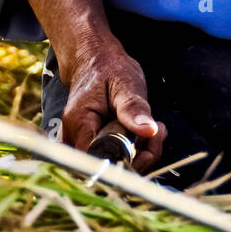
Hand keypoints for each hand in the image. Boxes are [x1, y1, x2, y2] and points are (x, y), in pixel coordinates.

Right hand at [57, 36, 165, 173]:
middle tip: (157, 133)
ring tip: (155, 130)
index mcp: (79, 124)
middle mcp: (73, 139)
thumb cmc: (109, 70)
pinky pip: (111, 159)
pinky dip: (133, 151)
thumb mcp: (125, 83)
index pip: (100, 161)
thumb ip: (133, 108)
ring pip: (111, 166)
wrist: (94, 62)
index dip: (127, 163)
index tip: (149, 145)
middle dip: (138, 158)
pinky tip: (146, 134)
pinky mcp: (89, 146)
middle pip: (106, 169)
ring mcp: (79, 144)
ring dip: (138, 154)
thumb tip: (148, 131)